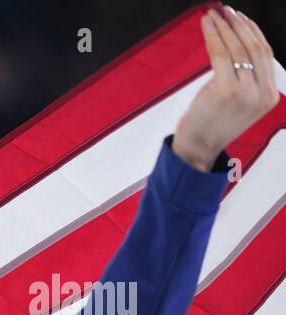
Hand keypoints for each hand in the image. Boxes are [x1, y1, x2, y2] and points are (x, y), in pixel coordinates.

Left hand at [172, 6, 277, 171]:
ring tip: (215, 14)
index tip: (241, 18)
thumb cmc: (212, 125)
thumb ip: (247, 80)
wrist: (197, 149)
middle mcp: (262, 92)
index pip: (266, 54)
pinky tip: (207, 24)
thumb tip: (238, 44)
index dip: (253, 32)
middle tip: (227, 11)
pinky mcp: (226, 89)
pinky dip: (213, 35)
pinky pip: (221, 54)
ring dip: (225, 27)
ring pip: (238, 48)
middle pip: (255, 47)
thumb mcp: (239, 103)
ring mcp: (246, 91)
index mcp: (269, 95)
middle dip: (239, 25)